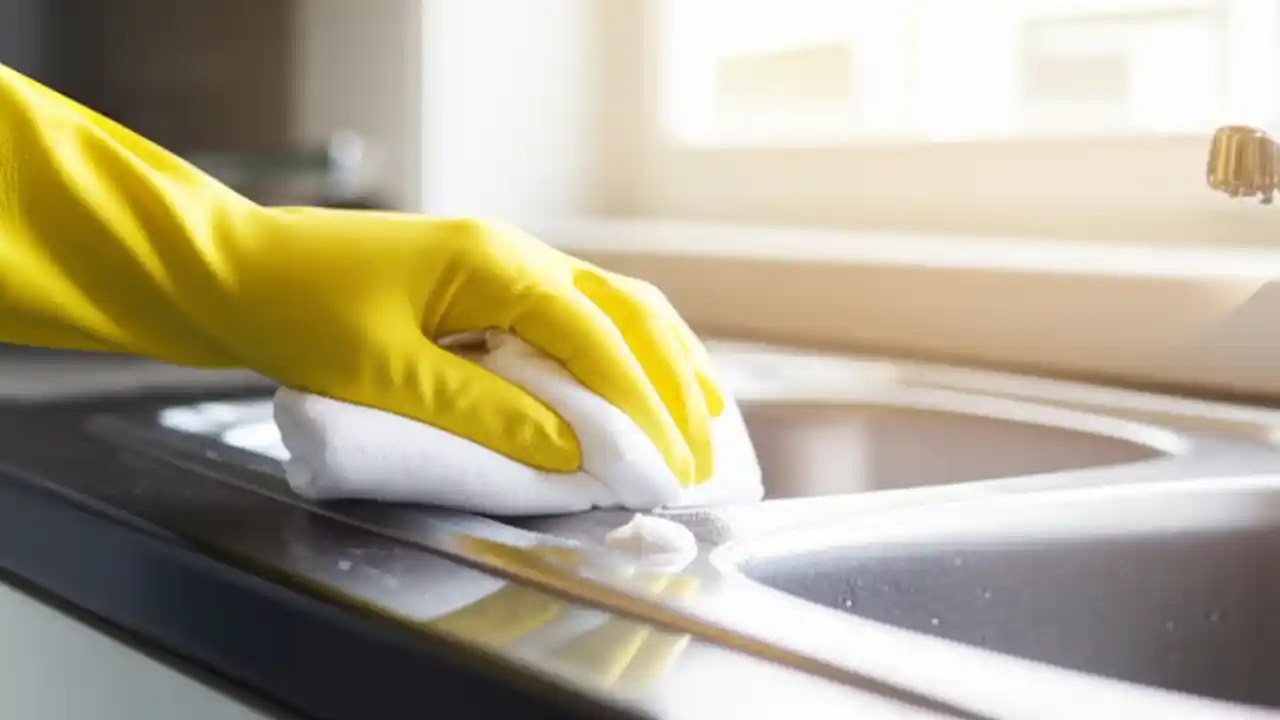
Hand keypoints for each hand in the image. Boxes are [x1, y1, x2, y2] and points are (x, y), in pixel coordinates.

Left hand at [221, 208, 720, 484]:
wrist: (237, 269)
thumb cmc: (298, 311)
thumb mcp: (388, 374)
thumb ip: (485, 412)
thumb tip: (572, 451)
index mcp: (495, 262)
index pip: (596, 336)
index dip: (642, 405)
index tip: (671, 467)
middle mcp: (515, 254)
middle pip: (627, 314)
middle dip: (674, 388)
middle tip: (705, 458)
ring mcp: (506, 265)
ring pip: (613, 310)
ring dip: (662, 367)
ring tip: (705, 422)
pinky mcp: (490, 286)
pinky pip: (577, 319)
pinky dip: (621, 358)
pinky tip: (639, 390)